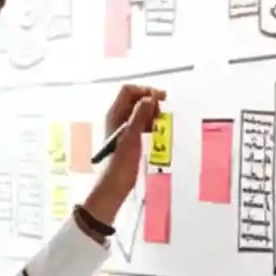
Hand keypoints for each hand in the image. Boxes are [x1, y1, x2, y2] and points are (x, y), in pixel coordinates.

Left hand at [83, 85, 165, 222]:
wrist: (114, 185)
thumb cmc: (121, 162)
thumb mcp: (132, 136)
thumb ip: (140, 115)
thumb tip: (150, 97)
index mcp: (114, 113)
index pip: (129, 90)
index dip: (145, 90)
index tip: (161, 99)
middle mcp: (116, 117)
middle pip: (134, 98)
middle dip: (149, 101)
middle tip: (161, 113)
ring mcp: (121, 127)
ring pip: (138, 110)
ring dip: (150, 112)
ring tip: (160, 122)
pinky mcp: (127, 137)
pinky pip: (139, 123)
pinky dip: (148, 122)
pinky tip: (155, 131)